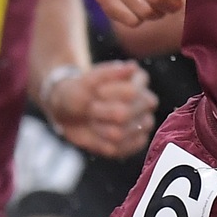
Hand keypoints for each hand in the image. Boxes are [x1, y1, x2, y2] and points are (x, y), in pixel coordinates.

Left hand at [42, 60, 156, 158]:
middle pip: (125, 115)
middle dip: (99, 113)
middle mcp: (146, 102)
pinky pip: (119, 149)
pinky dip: (102, 144)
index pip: (131, 93)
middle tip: (91, 108)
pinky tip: (99, 134)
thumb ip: (107, 72)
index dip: (106, 96)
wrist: (70, 112)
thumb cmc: (79, 92)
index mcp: (139, 80)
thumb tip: (132, 67)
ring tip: (94, 120)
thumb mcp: (85, 80)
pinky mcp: (137, 142)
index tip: (94, 93)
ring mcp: (144, 123)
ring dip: (98, 128)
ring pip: (120, 134)